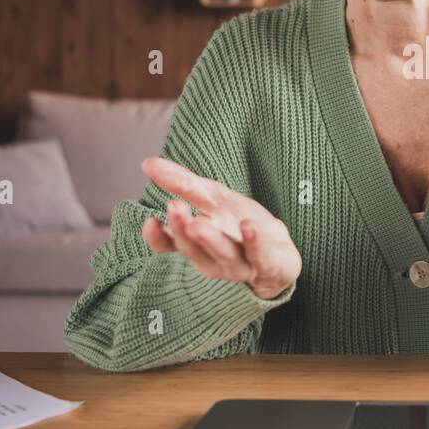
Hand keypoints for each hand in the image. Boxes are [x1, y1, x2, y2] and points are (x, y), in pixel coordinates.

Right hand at [139, 157, 301, 299]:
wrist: (280, 253)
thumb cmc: (239, 225)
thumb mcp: (212, 197)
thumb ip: (182, 183)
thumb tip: (148, 163)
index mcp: (195, 245)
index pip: (170, 245)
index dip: (158, 237)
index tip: (150, 220)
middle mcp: (212, 259)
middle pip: (193, 249)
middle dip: (183, 230)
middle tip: (175, 207)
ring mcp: (241, 265)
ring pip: (223, 256)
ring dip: (211, 240)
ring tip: (199, 223)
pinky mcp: (269, 266)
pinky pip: (260, 257)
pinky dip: (254, 243)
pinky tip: (249, 226)